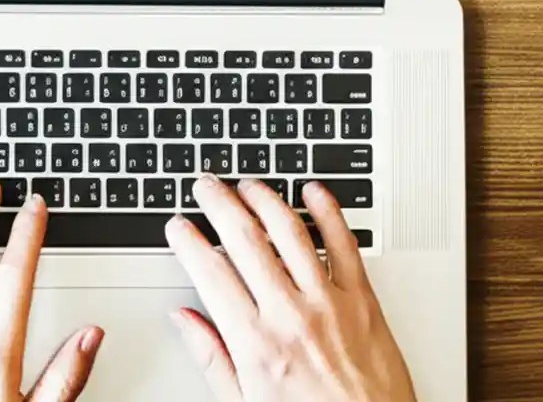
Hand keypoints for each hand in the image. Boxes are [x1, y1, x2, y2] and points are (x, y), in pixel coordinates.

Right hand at [166, 176, 415, 401]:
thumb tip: (185, 321)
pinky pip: (346, 244)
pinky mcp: (364, 301)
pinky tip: (314, 193)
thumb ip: (213, 358)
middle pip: (244, 238)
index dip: (188, 240)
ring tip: (249, 184)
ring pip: (290, 231)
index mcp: (255, 342)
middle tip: (207, 186)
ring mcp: (329, 303)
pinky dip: (329, 212)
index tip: (178, 226)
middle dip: (219, 203)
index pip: (209, 271)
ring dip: (265, 198)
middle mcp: (290, 315)